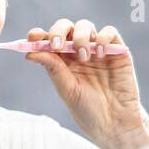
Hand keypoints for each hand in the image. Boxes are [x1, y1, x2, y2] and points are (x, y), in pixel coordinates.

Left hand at [25, 18, 148, 148]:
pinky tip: (100, 54)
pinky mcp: (118, 50)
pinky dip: (103, 38)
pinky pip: (109, 32)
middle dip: (58, 31)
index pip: (48, 40)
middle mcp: (78, 52)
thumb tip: (30, 52)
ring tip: (83, 57)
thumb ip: (53, 68)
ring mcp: (98, 49)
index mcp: (62, 61)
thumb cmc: (88, 110)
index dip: (39, 35)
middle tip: (56, 45)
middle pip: (65, 28)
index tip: (32, 37)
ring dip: (80, 37)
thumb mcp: (67, 90)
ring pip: (85, 26)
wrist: (114, 123)